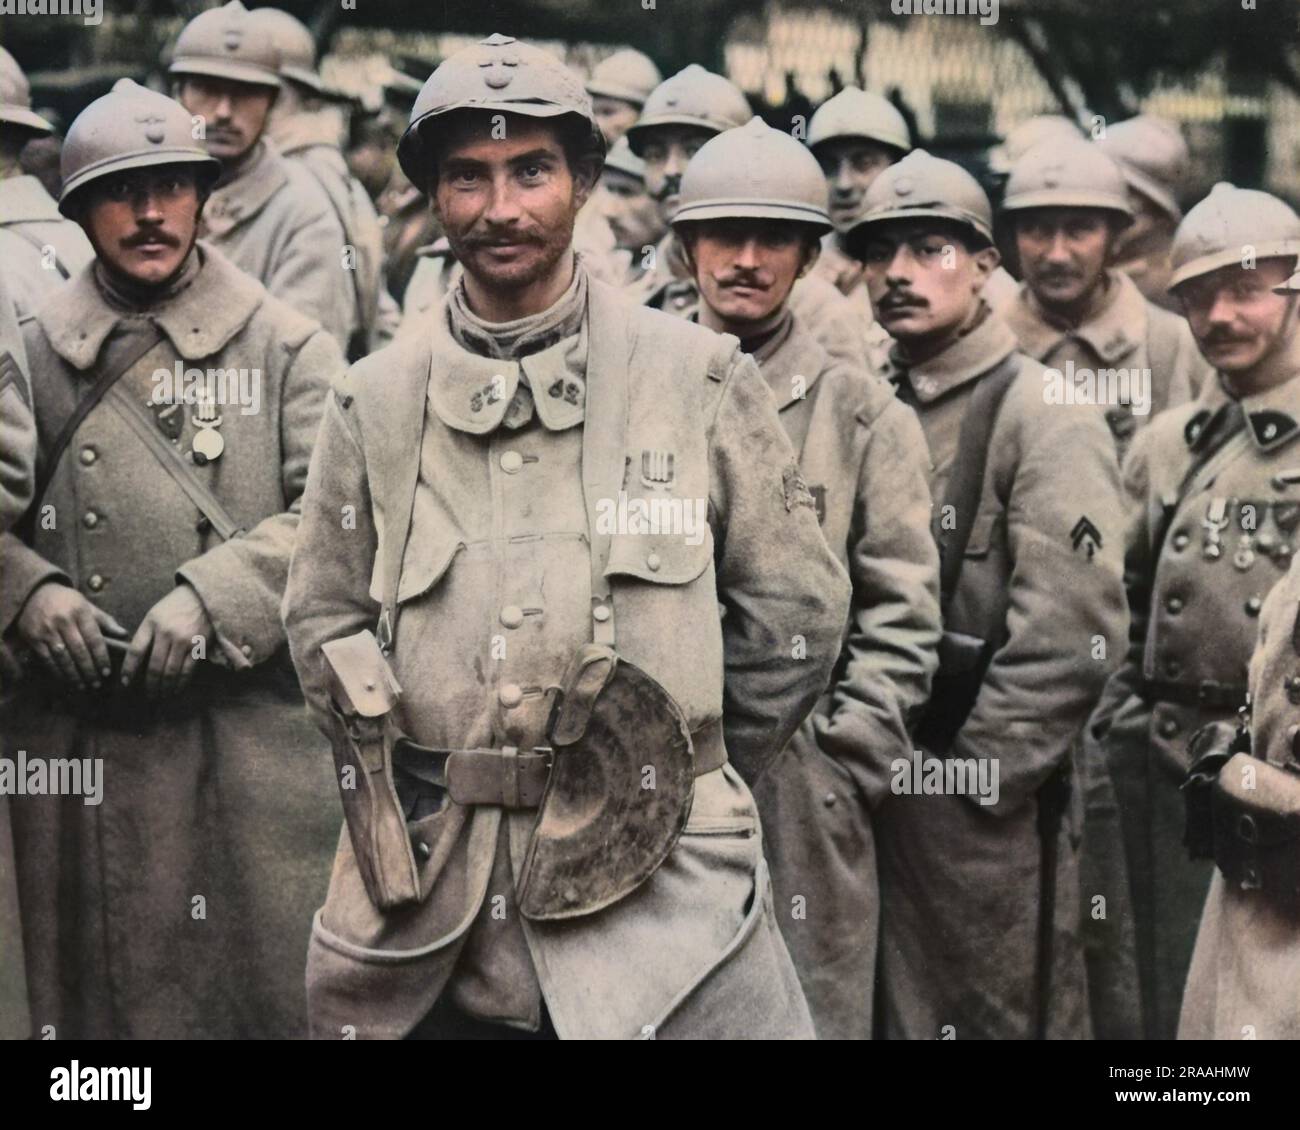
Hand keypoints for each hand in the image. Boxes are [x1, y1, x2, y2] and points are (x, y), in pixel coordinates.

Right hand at [15, 581, 127, 688]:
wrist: (34, 593)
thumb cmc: (67, 601)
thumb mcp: (87, 605)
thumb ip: (105, 620)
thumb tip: (124, 634)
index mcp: (80, 612)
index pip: (94, 638)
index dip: (101, 657)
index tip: (107, 671)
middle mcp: (63, 621)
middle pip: (79, 650)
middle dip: (89, 669)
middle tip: (97, 683)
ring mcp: (47, 630)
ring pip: (63, 657)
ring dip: (74, 674)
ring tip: (83, 686)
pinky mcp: (33, 638)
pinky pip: (47, 659)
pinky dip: (57, 671)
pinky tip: (66, 679)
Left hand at [121, 583, 213, 698]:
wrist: (203, 596)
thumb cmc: (176, 606)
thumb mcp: (156, 614)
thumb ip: (147, 634)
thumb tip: (138, 660)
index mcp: (151, 623)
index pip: (135, 651)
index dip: (129, 669)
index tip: (125, 682)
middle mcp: (166, 632)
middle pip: (153, 666)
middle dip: (150, 685)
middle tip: (148, 696)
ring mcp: (183, 640)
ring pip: (170, 672)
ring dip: (165, 688)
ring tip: (161, 696)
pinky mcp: (198, 646)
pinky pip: (187, 670)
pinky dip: (180, 684)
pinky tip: (176, 690)